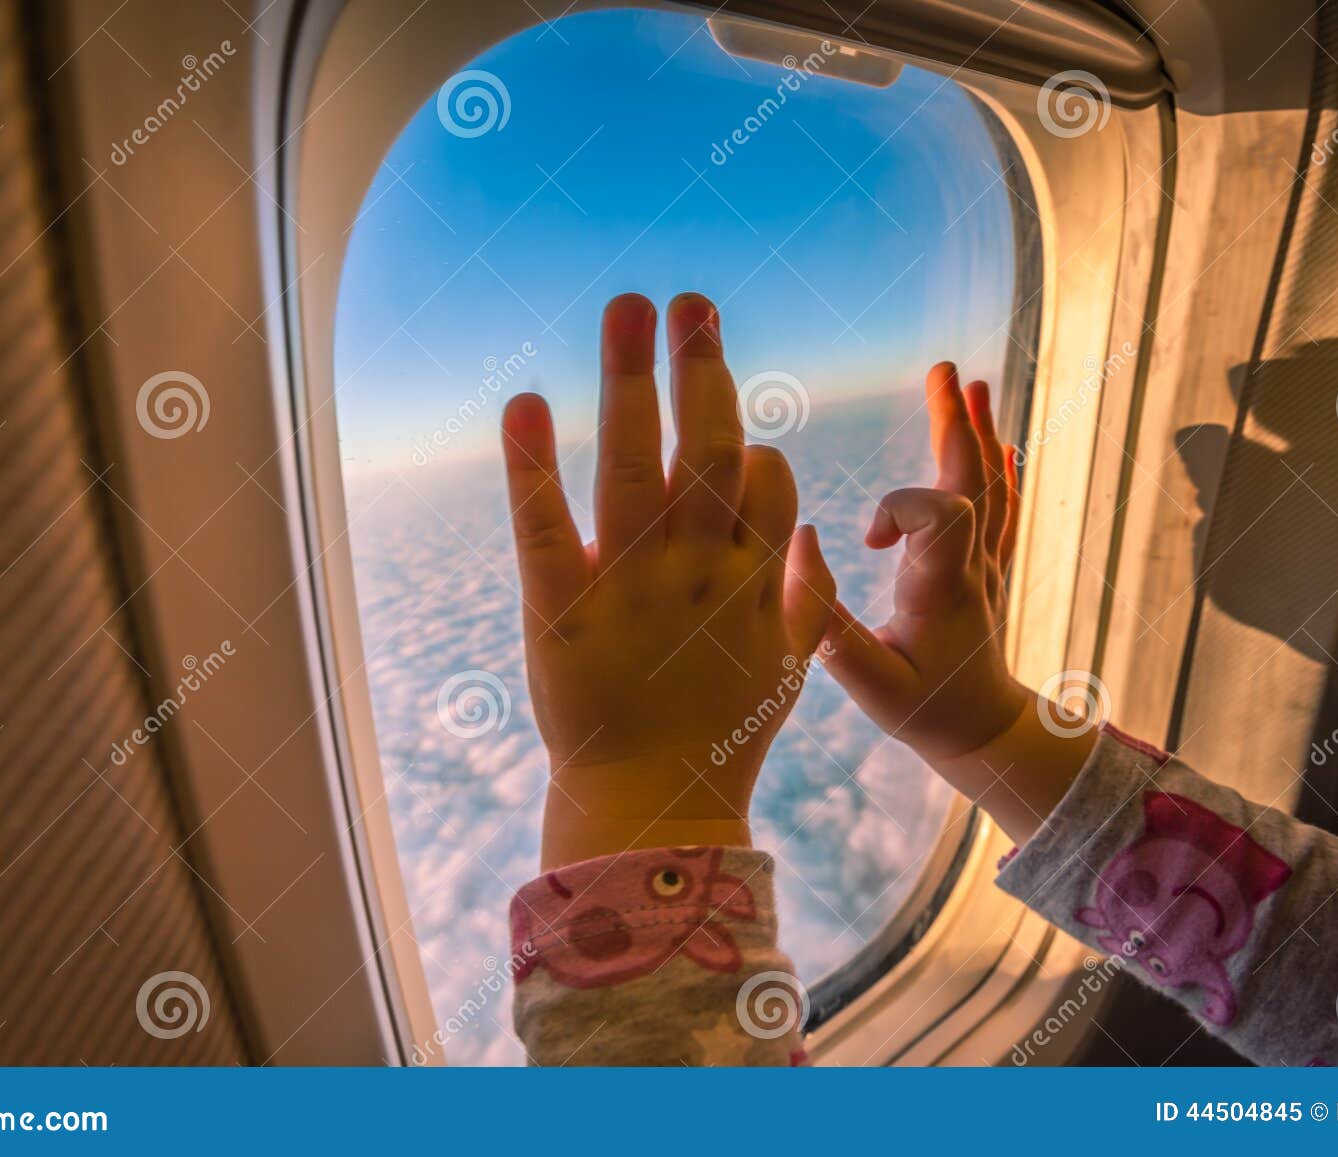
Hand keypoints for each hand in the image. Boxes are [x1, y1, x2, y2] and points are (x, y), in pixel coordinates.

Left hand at [500, 293, 834, 868]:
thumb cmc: (723, 733)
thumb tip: (810, 527)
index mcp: (748, 581)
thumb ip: (804, 595)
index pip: (762, 481)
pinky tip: (527, 403)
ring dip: (631, 383)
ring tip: (629, 307)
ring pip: (633, 469)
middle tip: (691, 299)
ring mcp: (625, 591)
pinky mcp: (556, 615)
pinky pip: (543, 531)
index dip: (750, 443)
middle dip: (701, 370)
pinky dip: (532, 467)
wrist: (652, 811)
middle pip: (704, 452)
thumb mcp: (789, 667)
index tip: (730, 426)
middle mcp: (692, 574)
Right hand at [820, 362, 1095, 842]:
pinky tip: (1002, 440)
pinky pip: (1002, 509)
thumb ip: (824, 622)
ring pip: (991, 487)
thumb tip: (801, 543)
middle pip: (973, 481)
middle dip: (955, 424)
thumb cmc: (921, 711)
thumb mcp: (864, 681)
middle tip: (944, 369)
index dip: (901, 507)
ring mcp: (986, 566)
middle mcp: (971, 568)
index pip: (941, 515)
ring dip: (978, 432)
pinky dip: (1002, 468)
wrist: (983, 736)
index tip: (866, 540)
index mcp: (941, 590)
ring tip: (968, 382)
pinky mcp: (988, 571)